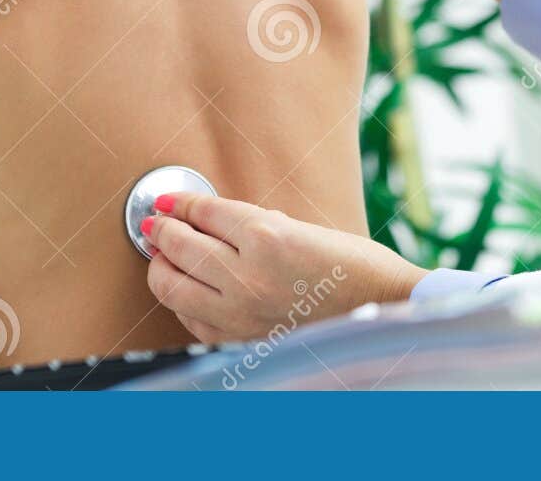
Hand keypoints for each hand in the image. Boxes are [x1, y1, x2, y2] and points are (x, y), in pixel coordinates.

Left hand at [142, 193, 425, 343]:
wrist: (385, 313)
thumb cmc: (357, 268)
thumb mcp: (305, 229)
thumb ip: (258, 224)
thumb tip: (215, 221)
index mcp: (268, 238)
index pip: (205, 212)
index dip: (181, 202)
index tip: (168, 200)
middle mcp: (248, 276)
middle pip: (180, 247)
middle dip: (162, 231)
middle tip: (156, 223)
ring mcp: (241, 313)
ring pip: (174, 287)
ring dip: (161, 267)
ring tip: (161, 255)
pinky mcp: (241, 341)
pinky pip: (193, 321)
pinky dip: (182, 302)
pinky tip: (185, 290)